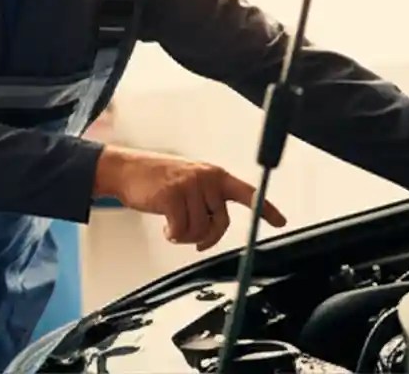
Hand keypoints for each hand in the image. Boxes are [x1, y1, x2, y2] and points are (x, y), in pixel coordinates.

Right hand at [94, 145, 287, 251]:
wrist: (127, 170)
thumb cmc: (158, 180)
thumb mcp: (190, 182)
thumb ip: (208, 198)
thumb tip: (216, 227)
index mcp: (214, 175)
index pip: (247, 192)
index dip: (265, 208)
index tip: (280, 221)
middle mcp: (206, 178)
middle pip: (220, 223)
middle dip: (205, 236)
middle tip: (192, 238)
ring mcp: (189, 186)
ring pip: (199, 230)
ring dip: (185, 236)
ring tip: (173, 225)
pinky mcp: (172, 196)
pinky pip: (181, 231)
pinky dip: (173, 235)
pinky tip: (166, 227)